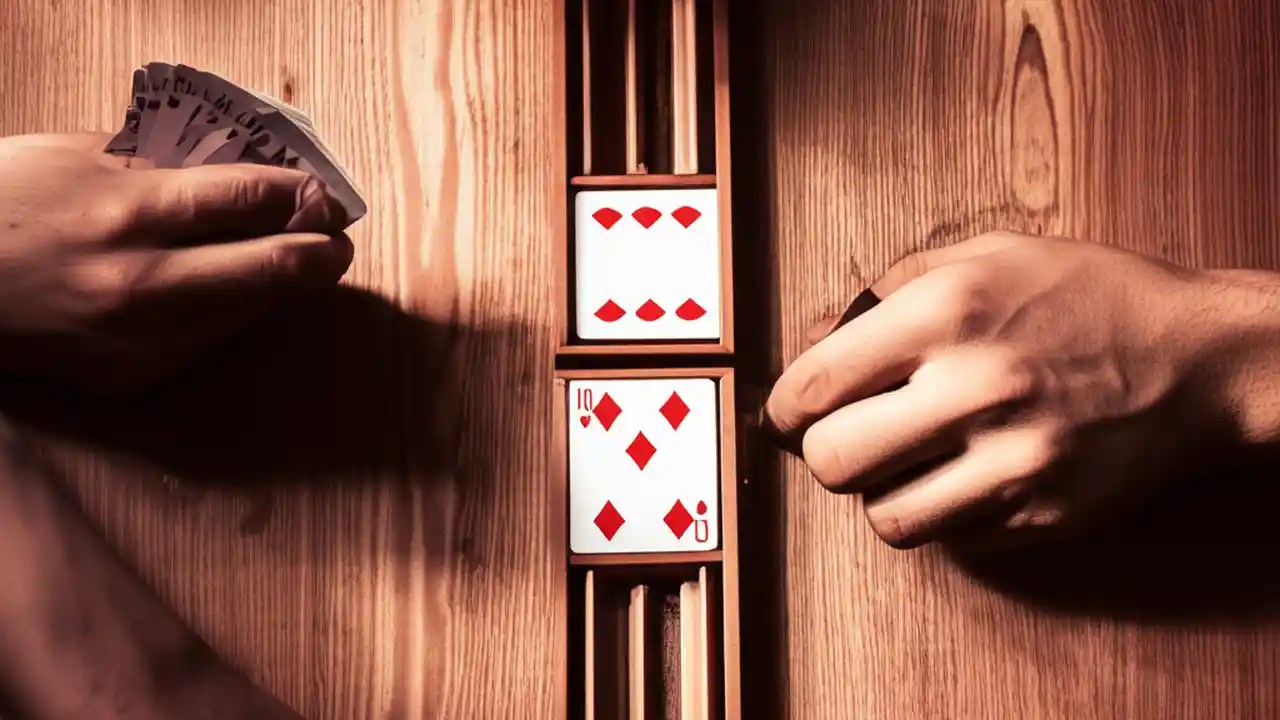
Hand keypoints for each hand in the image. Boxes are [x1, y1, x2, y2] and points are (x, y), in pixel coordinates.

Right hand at [0, 132, 353, 392]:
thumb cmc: (5, 205)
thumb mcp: (80, 157)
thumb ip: (169, 165)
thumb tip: (249, 168)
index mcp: (131, 213)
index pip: (255, 200)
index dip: (305, 194)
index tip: (322, 192)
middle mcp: (147, 283)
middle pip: (278, 267)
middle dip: (326, 250)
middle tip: (337, 237)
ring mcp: (144, 339)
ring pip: (256, 310)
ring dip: (288, 284)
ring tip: (299, 258)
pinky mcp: (137, 376)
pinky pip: (213, 339)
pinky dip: (235, 311)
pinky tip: (233, 291)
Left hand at [766, 232, 1279, 549]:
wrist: (1200, 359)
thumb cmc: (1091, 298)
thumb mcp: (988, 254)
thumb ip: (890, 290)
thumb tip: (815, 337)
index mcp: (948, 311)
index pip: (812, 386)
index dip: (783, 409)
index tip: (788, 415)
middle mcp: (975, 387)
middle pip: (832, 462)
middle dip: (825, 452)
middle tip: (847, 438)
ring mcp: (1012, 461)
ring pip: (884, 516)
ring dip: (882, 491)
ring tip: (911, 459)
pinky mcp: (1040, 514)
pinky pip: (948, 536)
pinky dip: (940, 512)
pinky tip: (965, 473)